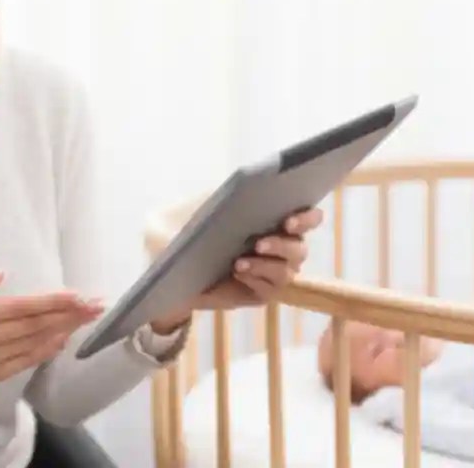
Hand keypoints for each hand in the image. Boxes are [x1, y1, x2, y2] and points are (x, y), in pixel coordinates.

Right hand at [0, 269, 102, 412]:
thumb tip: (0, 273)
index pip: (22, 307)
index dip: (52, 301)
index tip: (77, 295)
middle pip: (37, 324)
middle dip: (69, 313)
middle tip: (97, 304)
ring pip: (36, 343)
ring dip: (64, 330)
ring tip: (88, 318)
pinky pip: (26, 362)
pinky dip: (46, 351)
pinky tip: (62, 340)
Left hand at [150, 208, 323, 332]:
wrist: (165, 258)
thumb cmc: (190, 224)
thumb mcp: (207, 203)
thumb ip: (230, 192)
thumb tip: (253, 181)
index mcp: (274, 219)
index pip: (309, 218)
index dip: (307, 218)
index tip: (288, 221)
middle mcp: (280, 246)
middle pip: (300, 249)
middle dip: (283, 246)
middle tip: (259, 243)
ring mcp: (270, 271)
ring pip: (288, 272)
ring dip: (267, 265)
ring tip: (240, 261)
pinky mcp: (258, 292)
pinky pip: (270, 290)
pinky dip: (256, 279)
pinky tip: (238, 271)